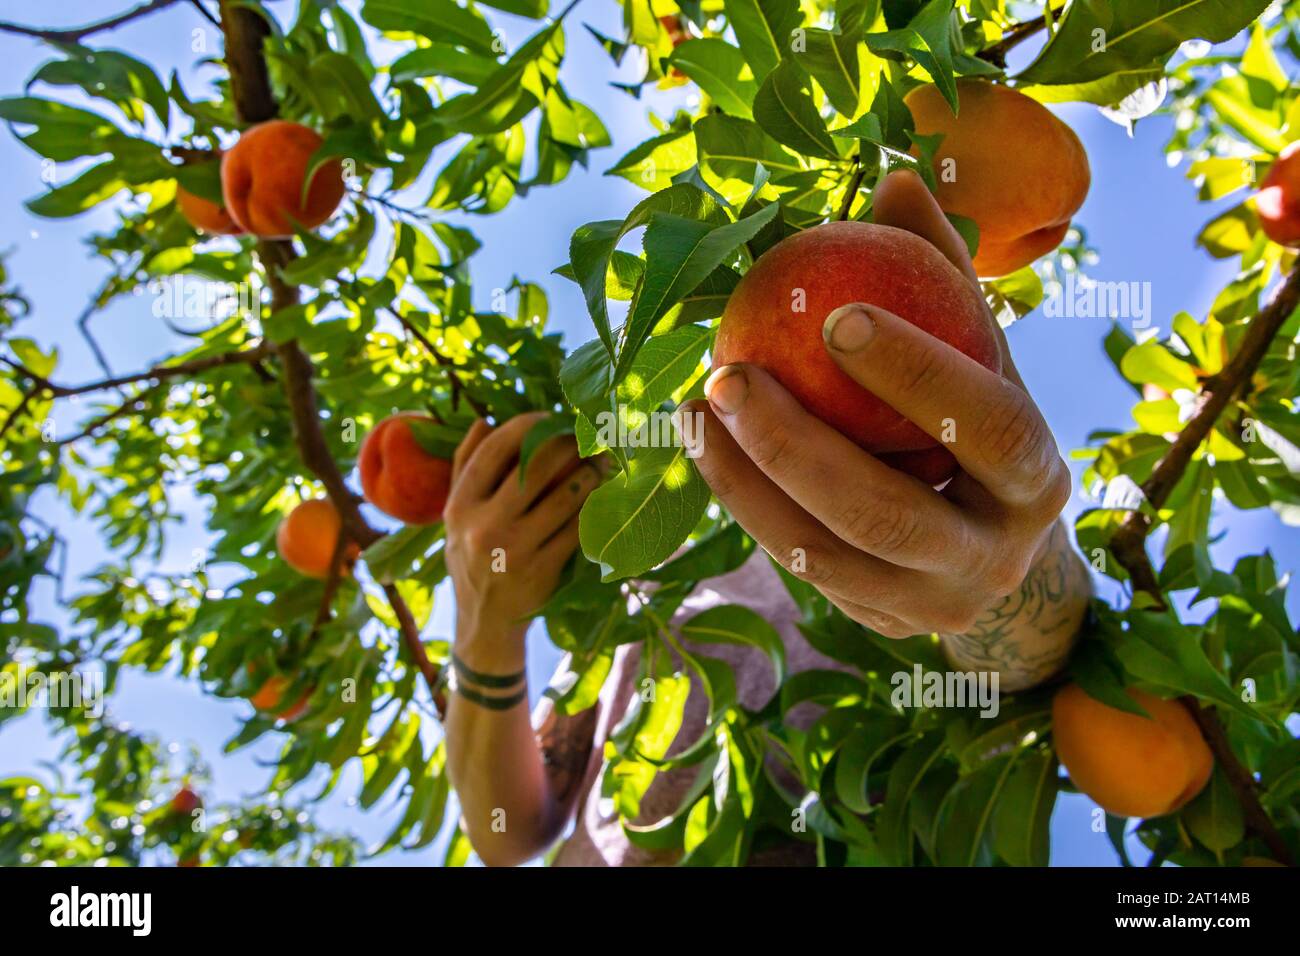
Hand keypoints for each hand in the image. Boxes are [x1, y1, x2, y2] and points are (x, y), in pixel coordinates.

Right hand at [444, 413, 600, 663]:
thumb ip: (464, 466)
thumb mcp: (454, 515)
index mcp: (459, 506)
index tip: (550, 416)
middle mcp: (484, 527)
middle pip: (537, 466)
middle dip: (569, 443)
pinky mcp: (544, 570)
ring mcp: (516, 551)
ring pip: (567, 495)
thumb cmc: (471, 556)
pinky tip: (606, 494)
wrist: (484, 622)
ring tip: (602, 461)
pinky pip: (580, 527)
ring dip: (591, 472)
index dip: (527, 425)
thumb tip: (484, 420)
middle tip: (587, 435)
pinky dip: (597, 507)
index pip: (495, 450)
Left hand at [685, 170, 1071, 637]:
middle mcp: (993, 558)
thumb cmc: (980, 422)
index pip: (989, 426)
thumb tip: (894, 177)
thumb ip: (943, 276)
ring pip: (825, 556)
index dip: (917, 373)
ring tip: (693, 407)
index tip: (834, 313)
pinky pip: (800, 569)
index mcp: (1038, 480)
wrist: (999, 552)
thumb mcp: (981, 353)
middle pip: (886, 514)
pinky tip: (705, 446)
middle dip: (795, 447)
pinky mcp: (879, 627)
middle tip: (726, 375)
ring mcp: (932, 606)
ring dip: (746, 482)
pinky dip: (747, 507)